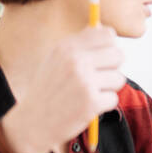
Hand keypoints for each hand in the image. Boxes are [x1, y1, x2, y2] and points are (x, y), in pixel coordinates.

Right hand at [2, 26, 125, 152]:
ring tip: (88, 93)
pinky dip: (103, 105)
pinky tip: (86, 107)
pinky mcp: (91, 102)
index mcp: (67, 47)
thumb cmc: (49, 89)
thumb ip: (80, 45)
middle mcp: (75, 60)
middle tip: (97, 78)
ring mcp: (84, 81)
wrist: (32, 122)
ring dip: (108, 88)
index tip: (103, 57)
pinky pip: (113, 98)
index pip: (107, 35)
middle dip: (112, 68)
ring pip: (119, 78)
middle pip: (118, 55)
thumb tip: (105, 29)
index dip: (110, 47)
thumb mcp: (56, 60)